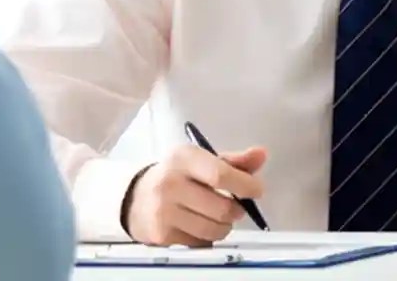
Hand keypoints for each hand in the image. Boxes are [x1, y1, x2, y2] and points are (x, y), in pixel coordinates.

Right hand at [124, 145, 266, 246]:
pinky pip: (200, 242)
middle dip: (237, 210)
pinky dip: (208, 236)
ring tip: (219, 216)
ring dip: (225, 226)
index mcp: (183, 158)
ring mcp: (164, 211)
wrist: (135, 197)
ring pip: (213, 229)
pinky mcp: (162, 235)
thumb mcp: (201, 160)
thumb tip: (262, 155)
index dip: (245, 185)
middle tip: (237, 206)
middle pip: (221, 208)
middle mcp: (170, 184)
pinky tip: (200, 224)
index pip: (220, 174)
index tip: (257, 190)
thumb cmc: (177, 175)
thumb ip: (234, 160)